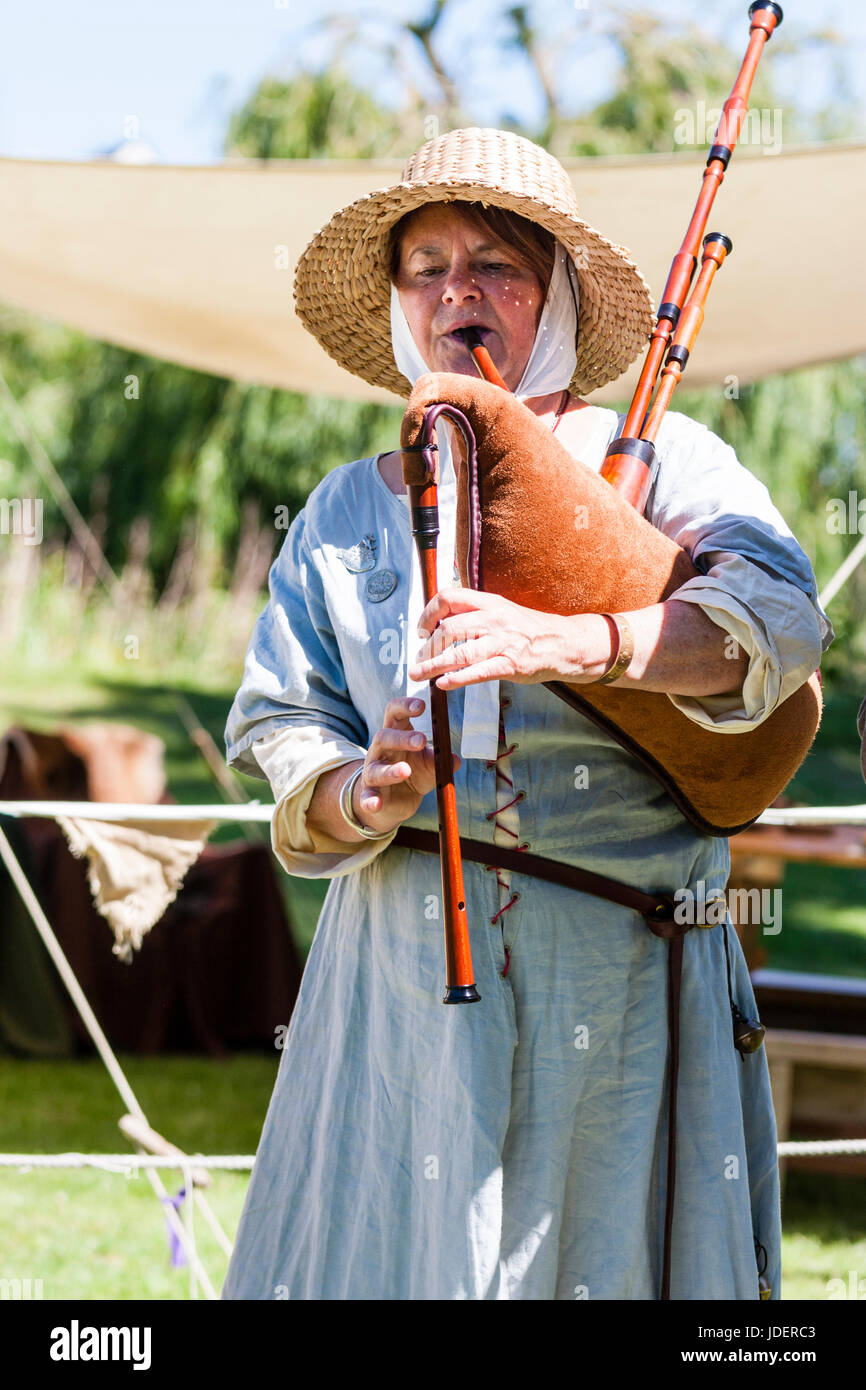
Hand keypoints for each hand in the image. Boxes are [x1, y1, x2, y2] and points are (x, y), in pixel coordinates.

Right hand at [353, 695, 459, 832]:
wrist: (394, 801)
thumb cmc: (413, 773)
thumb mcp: (430, 765)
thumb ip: (440, 760)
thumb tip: (454, 759)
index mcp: (396, 734)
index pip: (394, 712)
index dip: (405, 706)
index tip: (422, 705)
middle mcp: (380, 751)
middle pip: (383, 736)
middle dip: (402, 738)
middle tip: (421, 740)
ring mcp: (372, 772)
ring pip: (376, 768)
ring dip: (390, 770)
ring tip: (406, 771)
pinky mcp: (369, 795)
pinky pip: (367, 797)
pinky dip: (370, 800)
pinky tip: (375, 804)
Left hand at [408, 587, 604, 689]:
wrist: (564, 642)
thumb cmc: (529, 629)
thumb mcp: (501, 611)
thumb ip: (474, 613)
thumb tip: (442, 622)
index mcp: (488, 603)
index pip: (449, 598)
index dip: (428, 613)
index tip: (421, 630)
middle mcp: (493, 619)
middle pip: (449, 628)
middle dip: (427, 646)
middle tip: (418, 659)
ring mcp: (502, 642)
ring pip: (460, 652)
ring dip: (434, 665)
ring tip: (419, 674)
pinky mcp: (510, 664)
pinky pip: (479, 671)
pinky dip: (458, 678)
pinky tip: (444, 684)